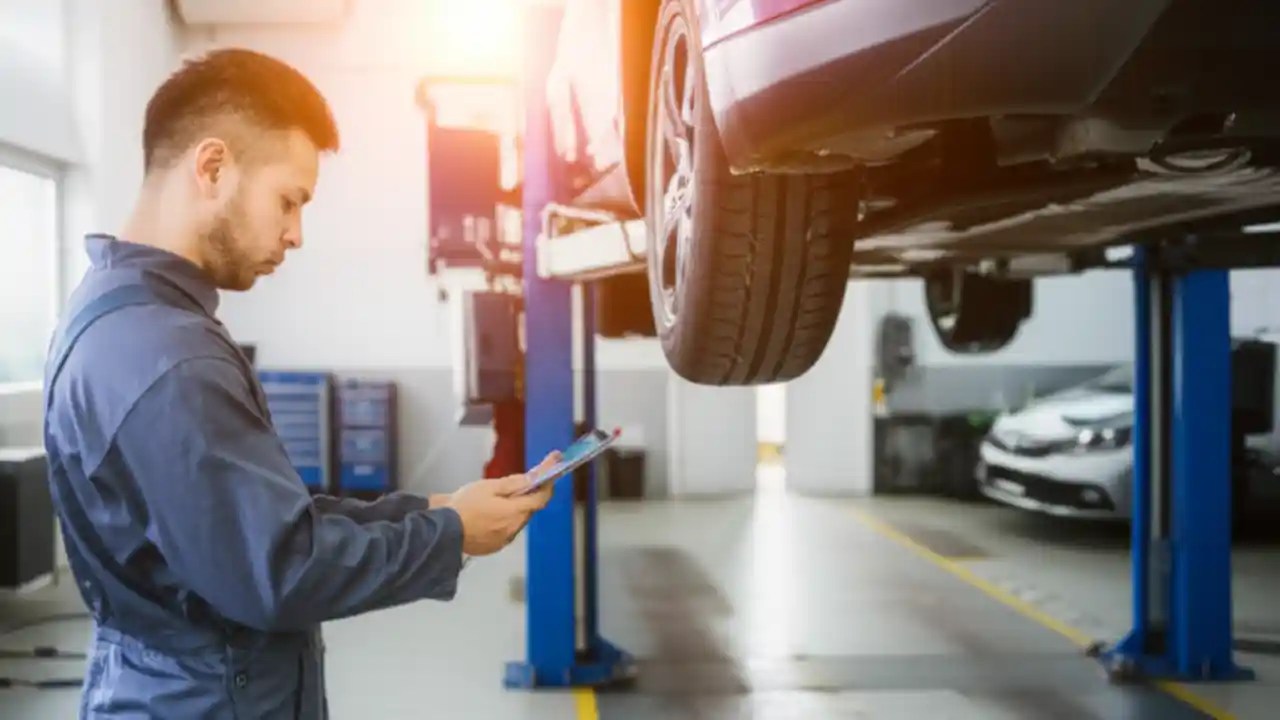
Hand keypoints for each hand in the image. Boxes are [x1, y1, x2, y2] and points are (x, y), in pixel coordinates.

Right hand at [446, 452, 561, 555]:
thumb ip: (513, 484)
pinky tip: (491, 517)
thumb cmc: (464, 505)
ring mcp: (504, 540)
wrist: (443, 531)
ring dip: (515, 511)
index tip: (550, 476)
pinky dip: (504, 523)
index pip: (540, 499)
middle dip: (529, 498)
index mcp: (514, 512)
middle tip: (523, 486)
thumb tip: (532, 479)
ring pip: (517, 522)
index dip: (547, 487)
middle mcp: (514, 528)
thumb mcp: (488, 486)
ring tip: (500, 501)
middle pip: (529, 511)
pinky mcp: (494, 547)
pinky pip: (506, 532)